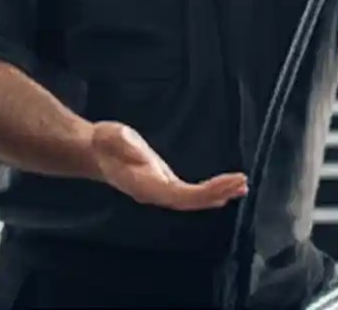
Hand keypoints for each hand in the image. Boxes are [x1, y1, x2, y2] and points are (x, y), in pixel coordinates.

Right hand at [90, 121, 247, 210]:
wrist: (95, 152)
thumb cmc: (104, 143)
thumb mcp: (110, 137)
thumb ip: (123, 144)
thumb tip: (138, 152)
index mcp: (143, 185)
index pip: (178, 195)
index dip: (203, 193)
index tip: (225, 184)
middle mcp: (154, 193)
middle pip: (190, 200)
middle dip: (217, 193)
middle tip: (242, 182)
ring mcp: (160, 190)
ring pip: (193, 199)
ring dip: (218, 194)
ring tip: (241, 186)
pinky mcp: (165, 184)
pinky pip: (191, 193)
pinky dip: (210, 191)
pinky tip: (225, 189)